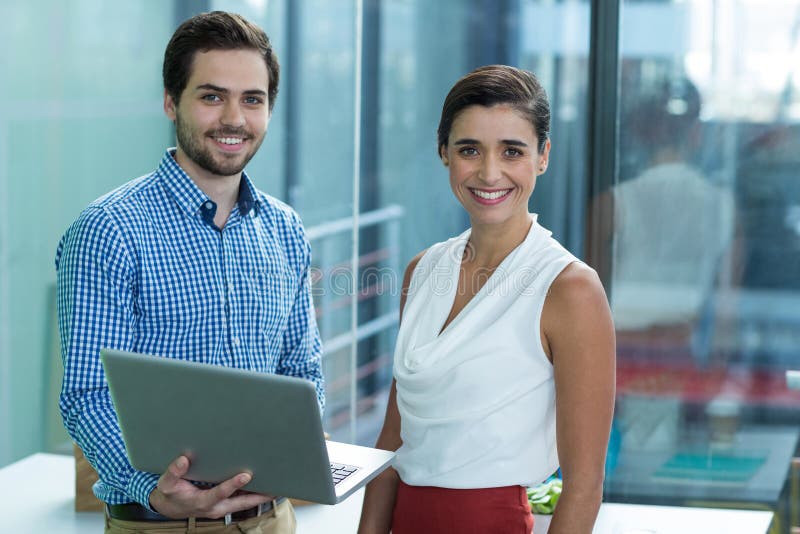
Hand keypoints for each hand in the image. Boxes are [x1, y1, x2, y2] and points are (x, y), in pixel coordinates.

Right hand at [149, 455, 271, 518]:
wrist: (170, 506)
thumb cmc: (171, 493)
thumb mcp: (167, 483)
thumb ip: (174, 471)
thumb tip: (183, 460)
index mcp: (201, 501)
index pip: (220, 493)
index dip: (233, 485)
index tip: (246, 475)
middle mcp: (215, 507)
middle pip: (241, 503)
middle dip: (259, 496)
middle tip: (275, 487)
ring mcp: (222, 507)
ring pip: (245, 503)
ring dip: (261, 496)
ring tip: (278, 484)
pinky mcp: (225, 503)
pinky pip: (243, 500)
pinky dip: (254, 494)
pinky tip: (266, 484)